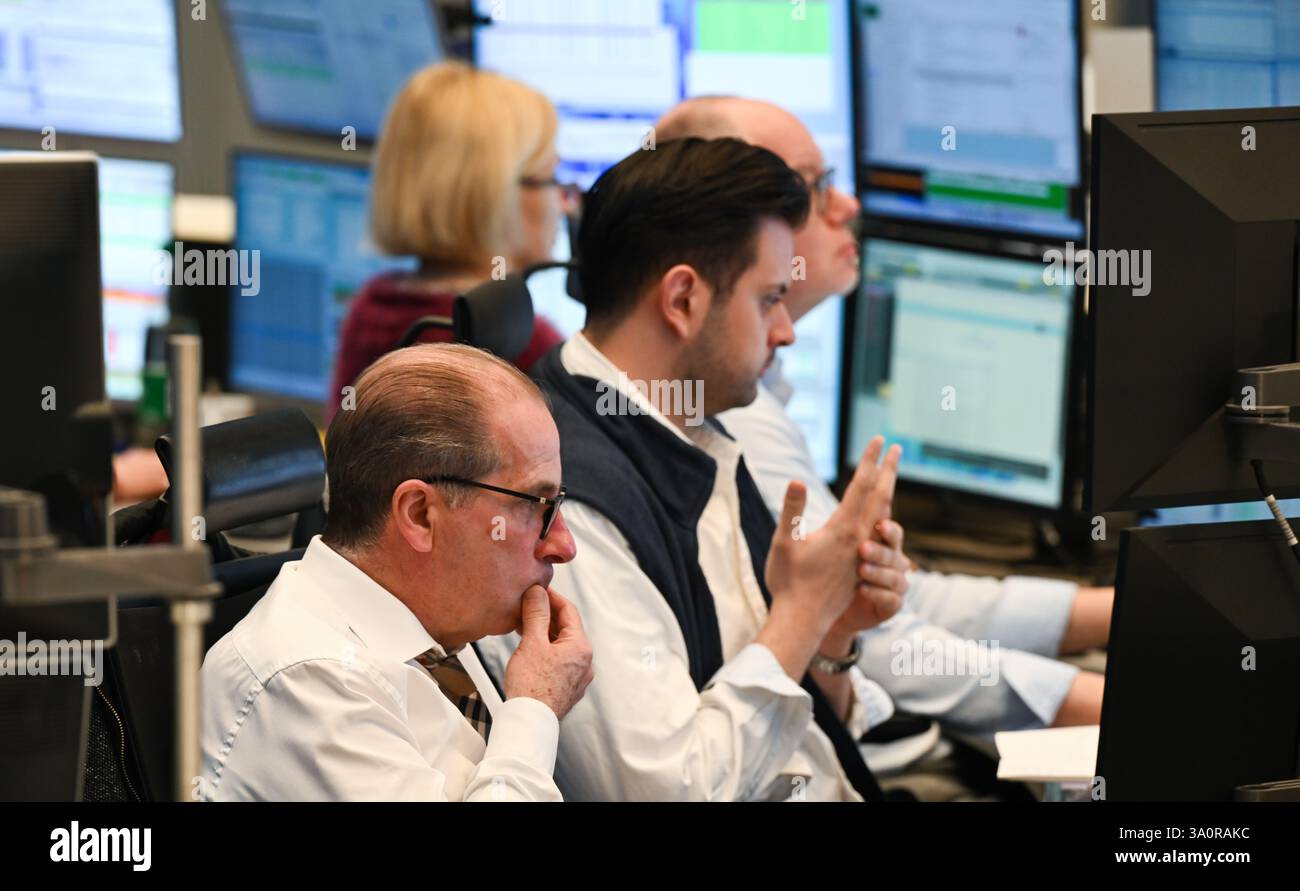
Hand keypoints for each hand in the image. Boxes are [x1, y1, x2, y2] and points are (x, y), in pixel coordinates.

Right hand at [503, 586, 593, 719]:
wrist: (529, 723)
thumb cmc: (531, 686)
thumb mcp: (532, 643)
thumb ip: (536, 614)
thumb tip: (538, 592)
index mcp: (581, 647)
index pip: (569, 611)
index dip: (552, 597)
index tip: (536, 590)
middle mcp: (585, 662)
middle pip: (567, 628)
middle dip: (546, 615)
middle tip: (526, 606)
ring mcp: (578, 677)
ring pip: (562, 646)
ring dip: (544, 633)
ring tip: (523, 626)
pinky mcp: (567, 688)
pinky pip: (559, 661)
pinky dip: (546, 650)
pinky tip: (530, 649)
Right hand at [764, 436, 901, 640]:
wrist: (804, 619)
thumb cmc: (789, 582)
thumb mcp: (784, 543)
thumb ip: (792, 512)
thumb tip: (797, 481)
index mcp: (843, 529)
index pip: (861, 486)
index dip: (870, 461)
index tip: (879, 440)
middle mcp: (859, 538)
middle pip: (880, 497)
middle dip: (888, 471)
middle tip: (898, 448)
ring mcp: (862, 553)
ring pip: (882, 515)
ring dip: (887, 492)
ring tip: (891, 476)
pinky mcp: (861, 566)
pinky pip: (877, 535)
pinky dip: (882, 517)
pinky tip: (881, 516)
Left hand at [822, 518, 909, 653]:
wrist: (822, 611)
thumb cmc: (823, 572)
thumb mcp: (820, 545)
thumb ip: (827, 519)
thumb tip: (802, 484)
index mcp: (876, 541)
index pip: (887, 528)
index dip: (888, 526)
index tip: (879, 523)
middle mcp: (889, 560)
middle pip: (894, 549)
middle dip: (882, 548)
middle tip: (862, 548)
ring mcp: (892, 584)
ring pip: (896, 576)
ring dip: (880, 571)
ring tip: (860, 569)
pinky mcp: (889, 606)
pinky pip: (892, 600)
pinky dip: (879, 594)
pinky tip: (861, 589)